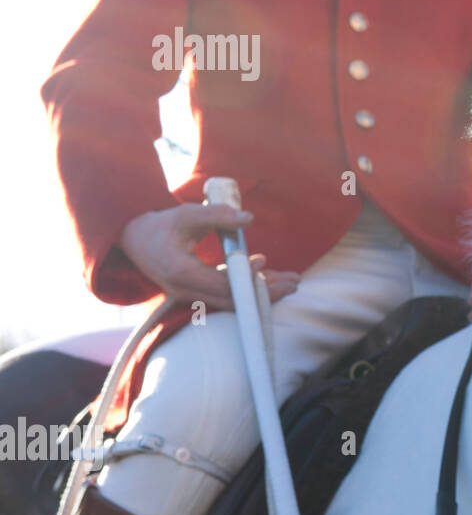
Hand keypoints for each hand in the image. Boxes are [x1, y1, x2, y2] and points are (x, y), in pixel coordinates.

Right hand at [117, 204, 300, 310]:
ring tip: (291, 282)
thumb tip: (249, 218)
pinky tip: (269, 278)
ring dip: (262, 293)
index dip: (246, 277)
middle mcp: (185, 291)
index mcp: (181, 273)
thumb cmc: (160, 225)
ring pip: (232, 301)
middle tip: (294, 282)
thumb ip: (217, 215)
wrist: (133, 240)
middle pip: (232, 299)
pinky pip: (226, 296)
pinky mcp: (196, 293)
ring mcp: (190, 296)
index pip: (221, 284)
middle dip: (266, 292)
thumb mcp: (185, 214)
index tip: (263, 262)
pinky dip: (248, 289)